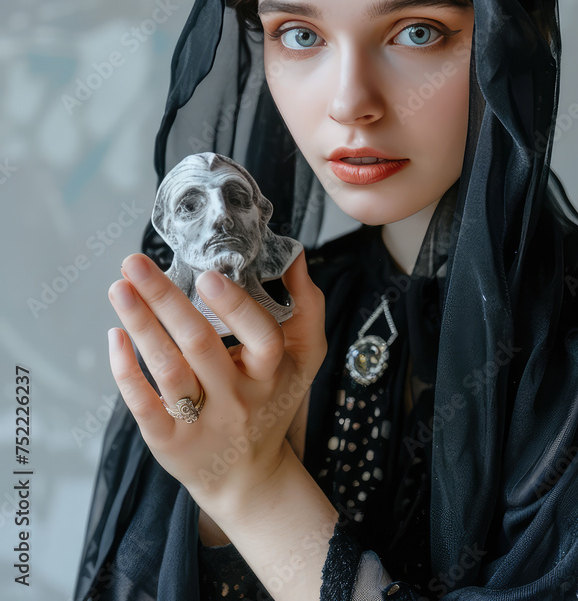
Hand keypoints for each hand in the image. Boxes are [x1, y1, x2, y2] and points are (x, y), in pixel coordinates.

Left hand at [107, 249, 325, 518]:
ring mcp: (200, 421)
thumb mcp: (305, 356)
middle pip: (199, 344)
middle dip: (164, 298)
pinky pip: (143, 405)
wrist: (249, 477)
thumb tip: (293, 255)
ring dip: (140, 325)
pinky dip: (125, 370)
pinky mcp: (168, 441)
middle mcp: (236, 398)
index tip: (207, 275)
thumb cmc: (273, 401)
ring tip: (119, 288)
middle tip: (136, 262)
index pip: (262, 337)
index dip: (234, 306)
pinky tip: (115, 335)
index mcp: (270, 372)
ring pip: (168, 370)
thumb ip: (306, 305)